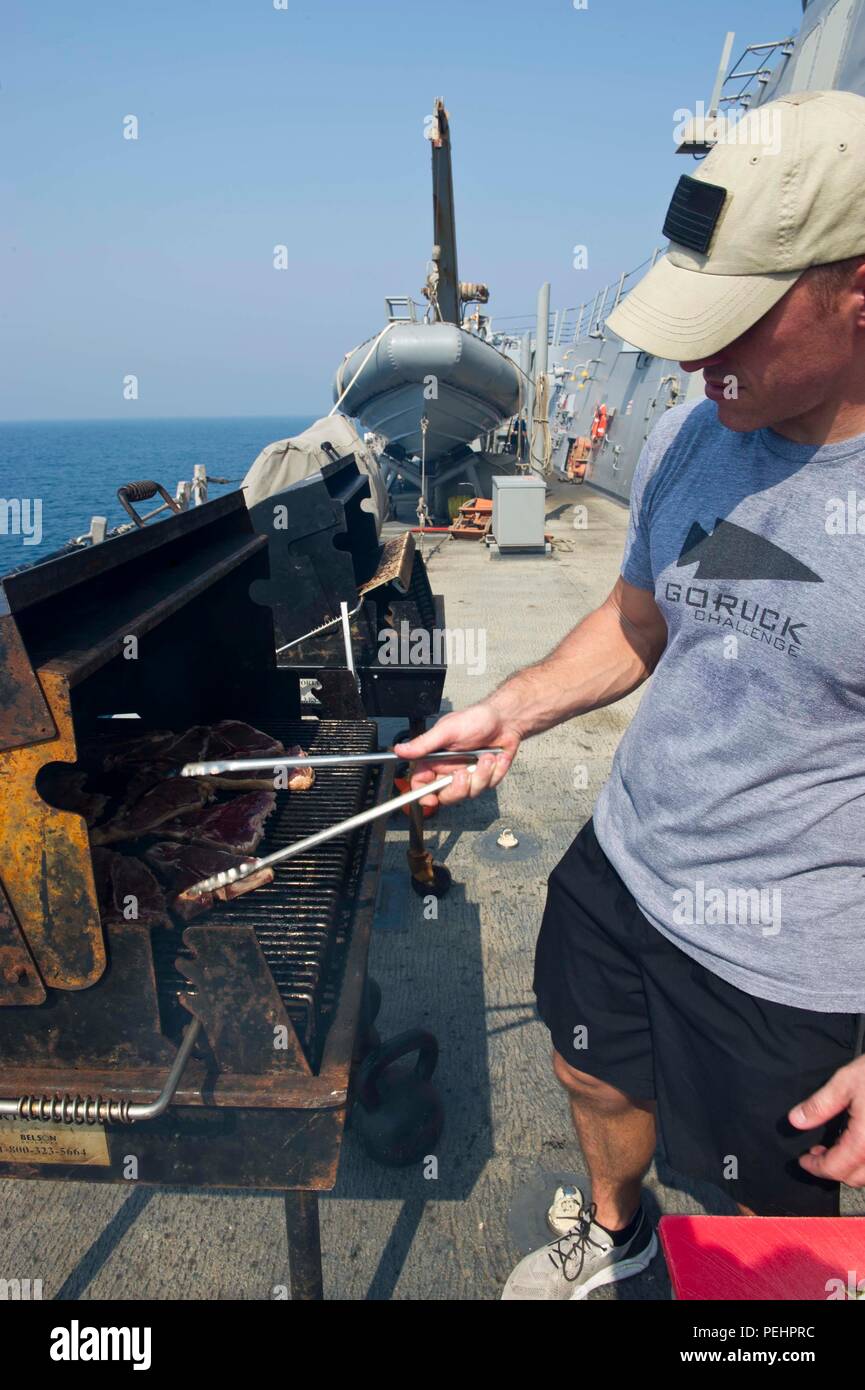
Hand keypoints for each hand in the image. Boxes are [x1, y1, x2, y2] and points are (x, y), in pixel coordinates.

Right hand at [393, 700, 520, 807]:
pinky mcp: (486, 777)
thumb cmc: (475, 719)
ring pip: (470, 793)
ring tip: (486, 757)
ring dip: (481, 775)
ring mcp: (468, 775)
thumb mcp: (447, 730)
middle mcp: (449, 770)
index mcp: (435, 760)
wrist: (504, 719)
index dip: (424, 795)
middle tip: (464, 774)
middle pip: (446, 796)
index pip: (421, 784)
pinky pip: (488, 785)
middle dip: (458, 788)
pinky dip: (495, 771)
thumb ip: (424, 744)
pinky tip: (496, 757)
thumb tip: (400, 750)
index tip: (431, 799)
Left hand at [788, 1053, 864, 1186]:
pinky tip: (858, 1144)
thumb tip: (796, 1120)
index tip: (804, 1160)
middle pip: (854, 1178)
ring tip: (837, 1149)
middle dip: (832, 1170)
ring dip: (851, 1169)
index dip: (815, 1167)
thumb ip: (819, 1106)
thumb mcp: (845, 1082)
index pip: (836, 1168)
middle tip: (817, 1153)